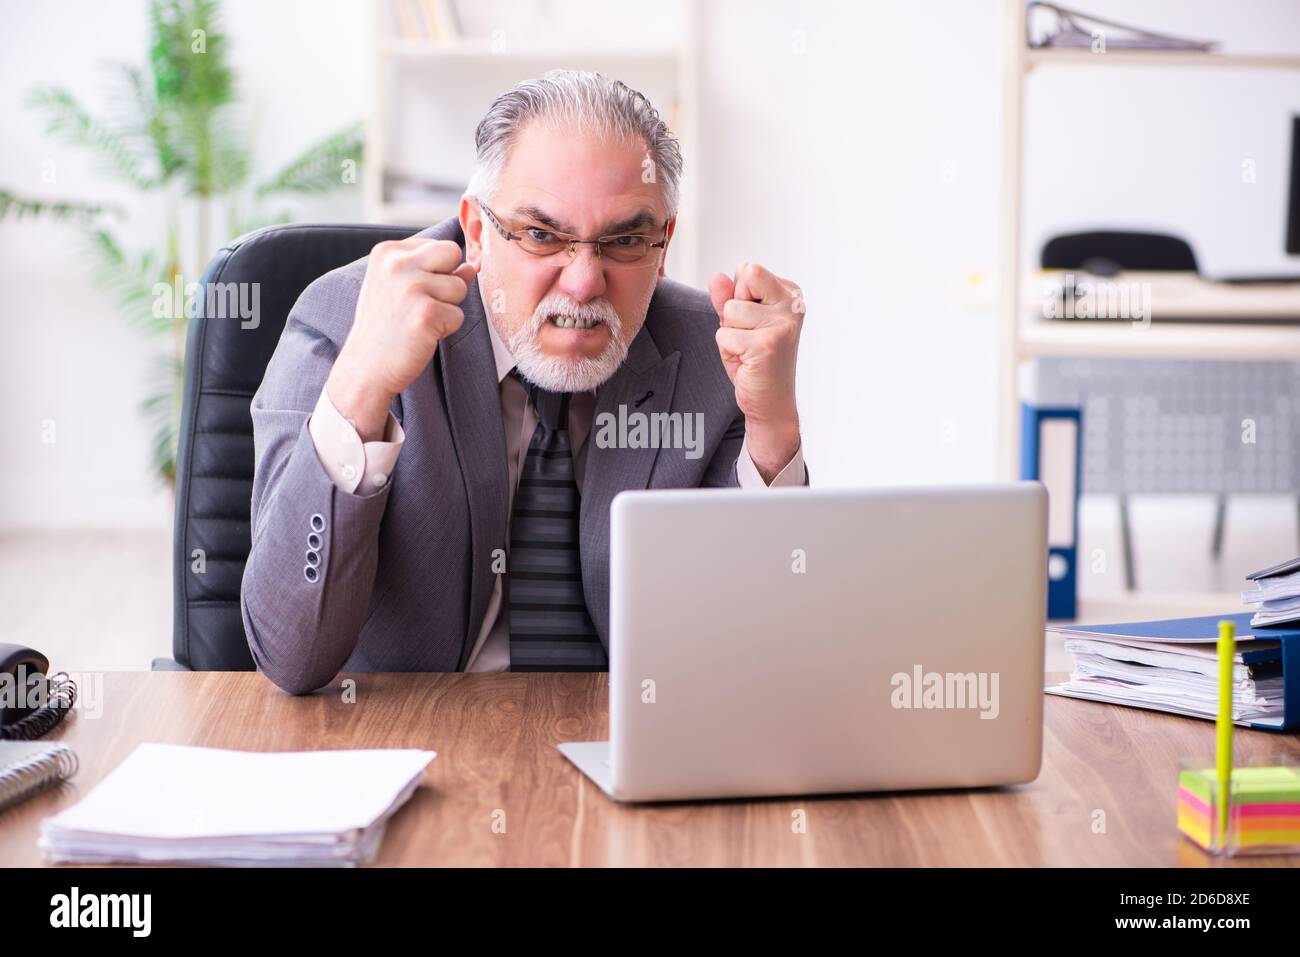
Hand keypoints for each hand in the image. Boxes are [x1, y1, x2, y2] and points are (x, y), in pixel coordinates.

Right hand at [328, 238, 477, 439]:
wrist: (366, 368)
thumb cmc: (385, 328)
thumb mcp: (400, 288)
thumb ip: (434, 272)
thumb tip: (471, 266)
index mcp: (387, 251)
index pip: (440, 246)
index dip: (437, 272)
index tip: (412, 293)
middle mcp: (397, 263)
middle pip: (452, 253)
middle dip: (449, 280)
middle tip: (423, 305)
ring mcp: (412, 286)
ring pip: (459, 287)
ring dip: (447, 309)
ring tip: (419, 322)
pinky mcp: (427, 312)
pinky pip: (458, 315)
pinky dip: (446, 330)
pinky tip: (422, 335)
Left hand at [708, 262, 803, 480]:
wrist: (770, 402)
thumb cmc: (755, 360)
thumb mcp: (739, 323)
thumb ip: (727, 297)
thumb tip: (716, 276)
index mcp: (790, 294)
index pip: (748, 270)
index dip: (739, 295)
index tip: (753, 321)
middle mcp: (792, 306)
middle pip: (743, 278)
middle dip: (733, 309)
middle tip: (748, 335)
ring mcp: (782, 324)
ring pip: (730, 310)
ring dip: (729, 333)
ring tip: (747, 350)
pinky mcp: (767, 344)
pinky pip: (724, 335)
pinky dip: (728, 351)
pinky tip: (747, 362)